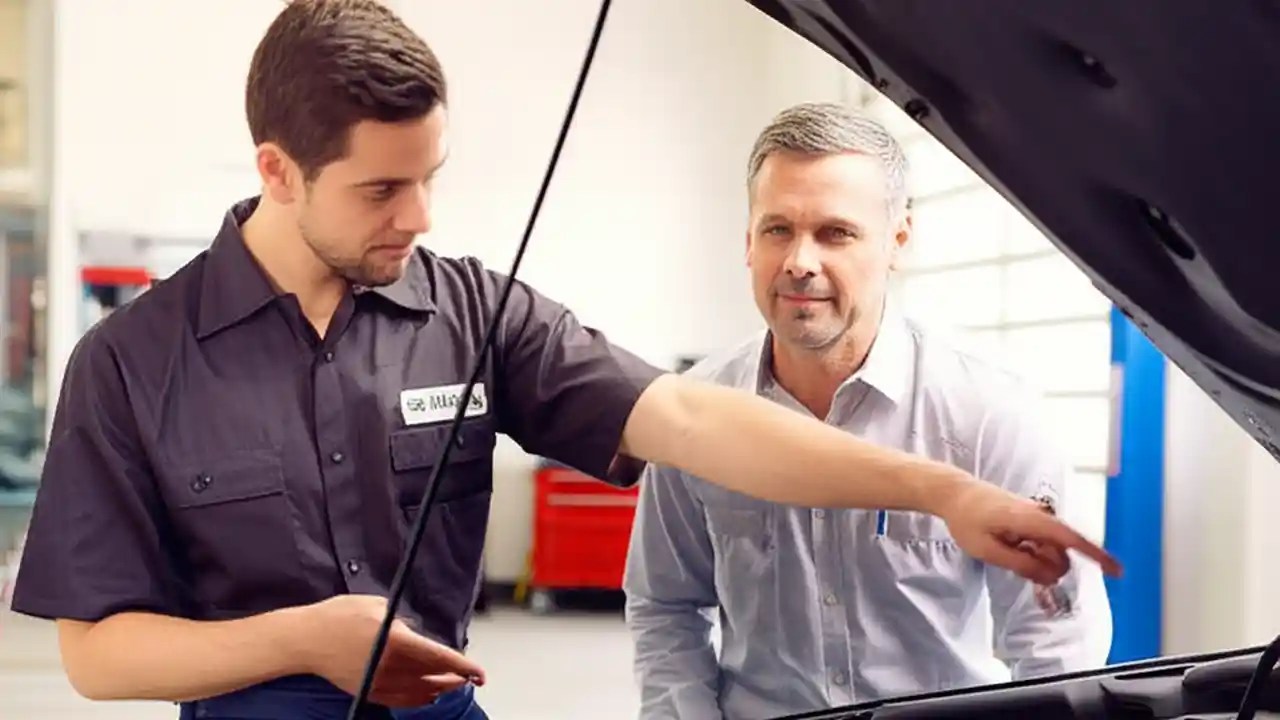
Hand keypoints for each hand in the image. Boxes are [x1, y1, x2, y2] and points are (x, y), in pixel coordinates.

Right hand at [297, 594, 485, 707]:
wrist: (305, 640)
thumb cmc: (339, 616)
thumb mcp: (378, 605)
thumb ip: (402, 621)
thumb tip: (415, 633)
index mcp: (397, 641)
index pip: (440, 658)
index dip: (464, 667)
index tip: (479, 673)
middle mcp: (391, 666)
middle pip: (434, 678)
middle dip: (456, 678)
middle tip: (471, 676)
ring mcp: (379, 682)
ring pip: (420, 693)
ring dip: (440, 689)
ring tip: (454, 684)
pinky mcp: (368, 691)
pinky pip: (401, 701)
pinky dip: (419, 700)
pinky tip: (428, 695)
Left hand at [935, 476, 1121, 584]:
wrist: (954, 493)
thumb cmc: (967, 519)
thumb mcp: (988, 550)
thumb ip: (1021, 564)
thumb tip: (1051, 575)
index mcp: (1032, 520)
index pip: (1072, 540)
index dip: (1096, 556)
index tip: (1117, 571)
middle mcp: (1040, 516)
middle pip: (1062, 553)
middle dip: (1048, 568)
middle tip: (1016, 566)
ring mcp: (1036, 517)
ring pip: (1051, 550)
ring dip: (1037, 562)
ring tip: (1006, 553)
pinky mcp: (1031, 520)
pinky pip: (1042, 544)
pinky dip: (1033, 553)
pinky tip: (1011, 550)